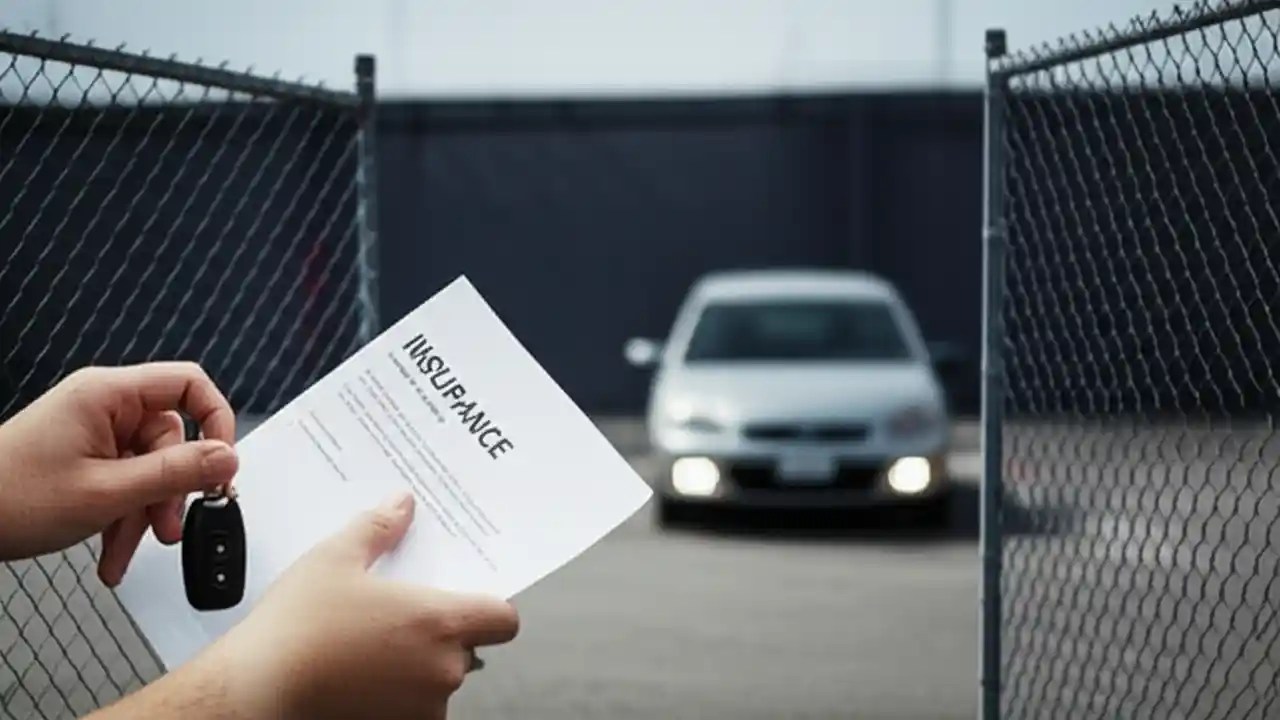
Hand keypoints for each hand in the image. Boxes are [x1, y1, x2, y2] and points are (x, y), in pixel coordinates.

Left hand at [0, 362, 237, 584]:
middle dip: (170, 489)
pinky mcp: (85, 457)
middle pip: (171, 439)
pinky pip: (126, 482)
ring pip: (149, 469)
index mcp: (108, 395)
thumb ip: (175, 473)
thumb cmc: (9, 498)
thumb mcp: (107, 492)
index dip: (215, 420)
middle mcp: (104, 407)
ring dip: (145, 512)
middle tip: (168, 524)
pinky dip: (124, 516)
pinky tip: (113, 549)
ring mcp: (94, 433)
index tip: (221, 463)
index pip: (188, 384)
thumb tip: (227, 459)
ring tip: (129, 546)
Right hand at [192, 492, 518, 719]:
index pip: (503, 619)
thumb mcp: (334, 558)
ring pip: (437, 681)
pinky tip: (356, 674)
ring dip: (415, 666)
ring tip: (368, 646)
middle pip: (466, 648)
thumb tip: (402, 504)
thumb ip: (378, 527)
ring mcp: (421, 708)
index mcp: (439, 623)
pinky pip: (411, 707)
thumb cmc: (296, 629)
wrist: (255, 691)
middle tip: (397, 616)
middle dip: (438, 633)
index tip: (466, 599)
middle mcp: (442, 670)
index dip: (490, 607)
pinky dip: (394, 694)